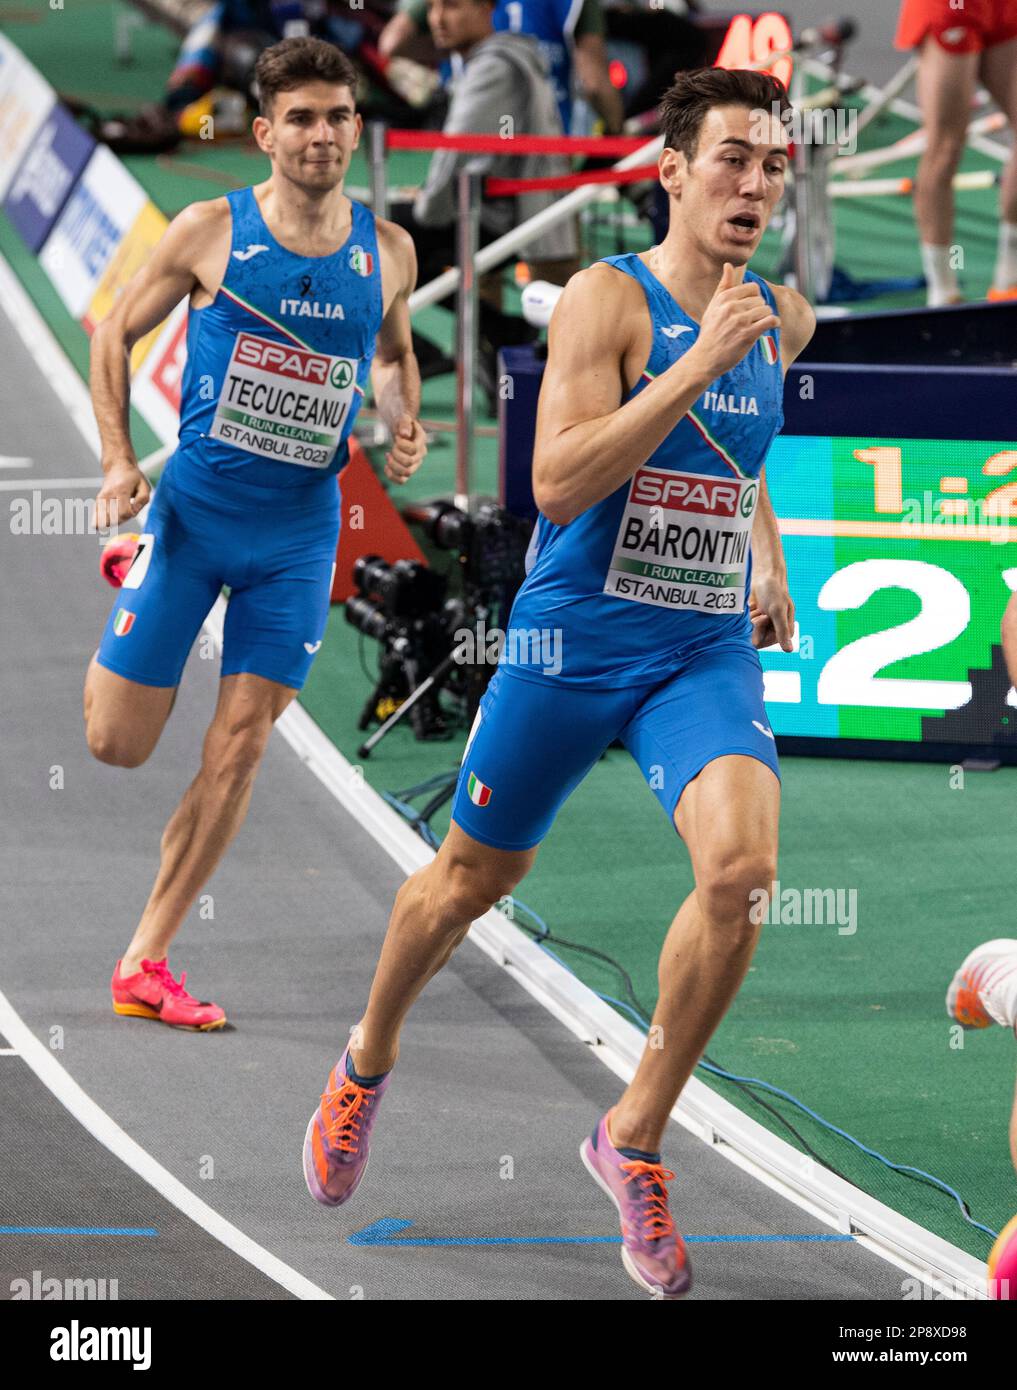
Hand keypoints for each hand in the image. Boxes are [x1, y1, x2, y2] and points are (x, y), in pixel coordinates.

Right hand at [95, 461, 149, 530]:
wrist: (117, 467)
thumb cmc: (133, 478)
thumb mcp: (144, 486)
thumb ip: (143, 499)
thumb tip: (134, 512)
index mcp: (121, 491)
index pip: (124, 512)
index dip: (131, 515)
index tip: (134, 508)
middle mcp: (108, 495)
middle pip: (114, 519)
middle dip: (123, 520)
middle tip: (127, 509)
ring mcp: (101, 499)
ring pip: (104, 521)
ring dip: (114, 522)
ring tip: (119, 511)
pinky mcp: (97, 502)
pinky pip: (97, 519)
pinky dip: (103, 522)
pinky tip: (108, 518)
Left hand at [384, 415, 426, 484]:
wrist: (401, 430)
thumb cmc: (402, 423)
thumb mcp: (403, 418)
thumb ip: (404, 423)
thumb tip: (404, 434)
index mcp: (421, 441)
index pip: (413, 449)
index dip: (401, 444)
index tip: (397, 437)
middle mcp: (420, 454)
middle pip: (409, 462)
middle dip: (396, 454)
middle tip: (392, 446)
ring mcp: (415, 464)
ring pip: (406, 473)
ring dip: (393, 465)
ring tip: (388, 455)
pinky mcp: (407, 471)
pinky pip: (401, 481)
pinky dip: (391, 475)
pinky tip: (386, 466)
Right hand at [687, 262, 780, 380]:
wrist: (705, 358)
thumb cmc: (710, 332)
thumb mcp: (713, 306)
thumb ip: (723, 285)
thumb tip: (728, 264)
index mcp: (724, 298)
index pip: (752, 287)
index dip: (754, 298)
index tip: (750, 309)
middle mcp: (731, 307)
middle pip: (760, 299)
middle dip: (759, 310)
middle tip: (752, 321)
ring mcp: (740, 321)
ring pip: (766, 309)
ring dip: (765, 318)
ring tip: (757, 326)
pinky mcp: (747, 334)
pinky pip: (770, 321)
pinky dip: (774, 323)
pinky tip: (771, 326)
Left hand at [749, 575, 794, 651]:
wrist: (763, 577)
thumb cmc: (773, 592)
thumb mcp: (777, 611)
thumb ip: (782, 631)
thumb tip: (789, 651)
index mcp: (785, 633)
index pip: (764, 642)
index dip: (760, 629)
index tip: (764, 616)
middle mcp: (774, 633)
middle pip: (754, 638)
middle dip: (754, 623)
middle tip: (760, 610)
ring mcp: (763, 629)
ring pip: (748, 633)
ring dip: (750, 618)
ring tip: (758, 607)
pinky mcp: (754, 624)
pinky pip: (743, 627)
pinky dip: (746, 616)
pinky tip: (753, 607)